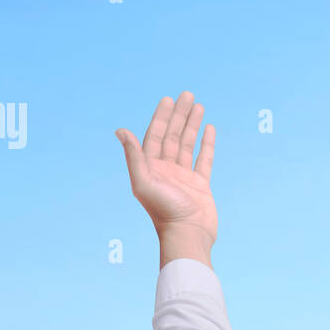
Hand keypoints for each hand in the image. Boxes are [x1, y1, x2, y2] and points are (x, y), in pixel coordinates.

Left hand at [116, 92, 217, 265]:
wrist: (188, 235)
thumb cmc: (164, 212)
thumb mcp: (144, 183)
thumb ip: (134, 156)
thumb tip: (120, 130)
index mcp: (150, 168)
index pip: (155, 136)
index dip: (161, 117)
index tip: (169, 99)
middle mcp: (165, 170)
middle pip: (172, 136)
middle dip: (179, 115)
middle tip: (187, 95)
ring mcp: (183, 176)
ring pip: (188, 144)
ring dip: (192, 125)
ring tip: (199, 105)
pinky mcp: (200, 185)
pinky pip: (204, 159)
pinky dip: (207, 144)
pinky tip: (209, 129)